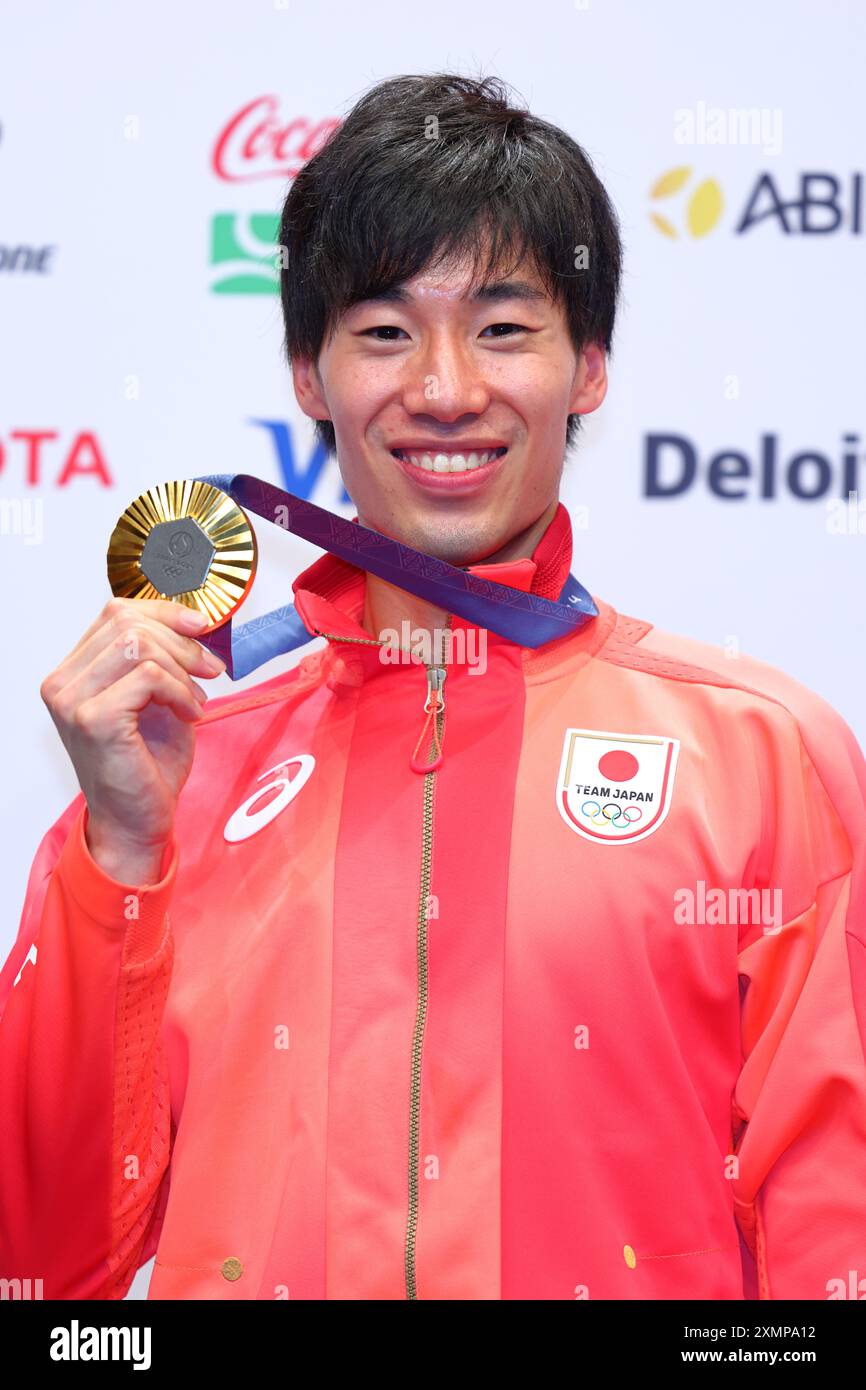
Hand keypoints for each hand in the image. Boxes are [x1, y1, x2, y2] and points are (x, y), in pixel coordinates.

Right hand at [40, 597, 225, 879]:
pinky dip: (179, 691)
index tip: (200, 625)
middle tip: (209, 671)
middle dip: (181, 642)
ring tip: (195, 701)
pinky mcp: (94, 719)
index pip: (115, 613)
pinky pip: (149, 677)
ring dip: (181, 670)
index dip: (164, 612)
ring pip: (139, 646)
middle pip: (128, 623)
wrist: (138, 821)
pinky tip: (190, 715)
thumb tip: (192, 618)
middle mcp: (62, 683)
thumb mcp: (158, 697)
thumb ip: (162, 657)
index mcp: (73, 672)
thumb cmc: (147, 764)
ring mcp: (72, 701)